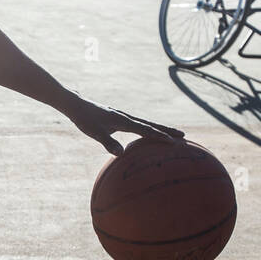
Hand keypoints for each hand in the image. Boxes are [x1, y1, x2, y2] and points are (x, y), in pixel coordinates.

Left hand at [59, 95, 183, 155]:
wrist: (76, 106)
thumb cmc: (85, 120)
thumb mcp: (95, 133)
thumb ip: (108, 143)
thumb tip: (121, 153)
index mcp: (124, 121)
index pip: (145, 130)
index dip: (159, 136)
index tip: (172, 141)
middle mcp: (126, 118)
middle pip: (151, 125)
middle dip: (167, 131)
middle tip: (183, 136)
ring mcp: (124, 117)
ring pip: (146, 124)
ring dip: (160, 129)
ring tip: (173, 134)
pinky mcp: (119, 119)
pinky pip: (139, 125)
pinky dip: (149, 129)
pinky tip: (149, 134)